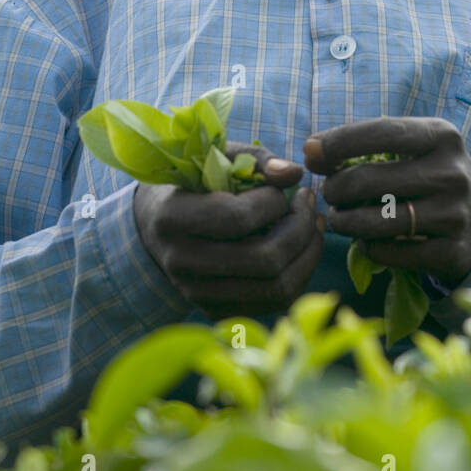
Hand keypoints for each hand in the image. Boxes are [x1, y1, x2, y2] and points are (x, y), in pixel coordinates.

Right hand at [133, 140, 325, 319]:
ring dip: (307, 252)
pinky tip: (303, 245)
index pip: (237, 218)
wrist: (156, 226)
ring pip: (276, 288)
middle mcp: (181, 263)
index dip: (273, 202)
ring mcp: (198, 294)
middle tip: (308, 201)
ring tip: (313, 222)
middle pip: (263, 259)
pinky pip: (276, 302)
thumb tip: (294, 173)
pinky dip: (300, 272)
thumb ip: (255, 160)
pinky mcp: (216, 311)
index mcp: (172, 219)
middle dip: (300, 227)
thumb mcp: (218, 159)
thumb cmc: (195, 183)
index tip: (284, 188)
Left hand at [303, 117, 470, 287]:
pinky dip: (368, 248)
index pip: (380, 132)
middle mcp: (453, 173)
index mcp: (442, 136)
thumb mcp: (411, 149)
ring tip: (339, 219)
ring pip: (374, 221)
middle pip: (368, 180)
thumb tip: (311, 152)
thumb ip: (365, 146)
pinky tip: (368, 240)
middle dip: (335, 188)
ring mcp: (456, 215)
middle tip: (329, 194)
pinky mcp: (453, 253)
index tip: (309, 152)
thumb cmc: (428, 175)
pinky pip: (388, 252)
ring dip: (344, 222)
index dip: (338, 142)